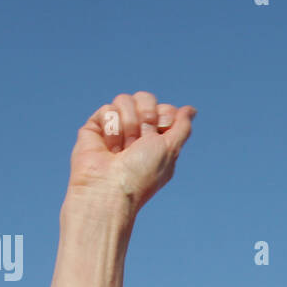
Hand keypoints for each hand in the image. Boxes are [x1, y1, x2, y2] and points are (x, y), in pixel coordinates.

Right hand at [65, 92, 195, 214]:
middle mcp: (137, 132)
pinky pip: (107, 109)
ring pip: (125, 100)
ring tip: (122, 149)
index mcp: (157, 138)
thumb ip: (182, 127)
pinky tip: (109, 147)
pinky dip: (111, 128)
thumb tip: (191, 110)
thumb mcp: (171, 149)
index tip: (159, 133)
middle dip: (145, 117)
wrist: (110, 187)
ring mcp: (116, 128)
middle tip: (140, 141)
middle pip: (145, 98)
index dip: (164, 115)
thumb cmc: (142, 174)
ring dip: (128, 125)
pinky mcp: (95, 126)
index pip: (164, 108)